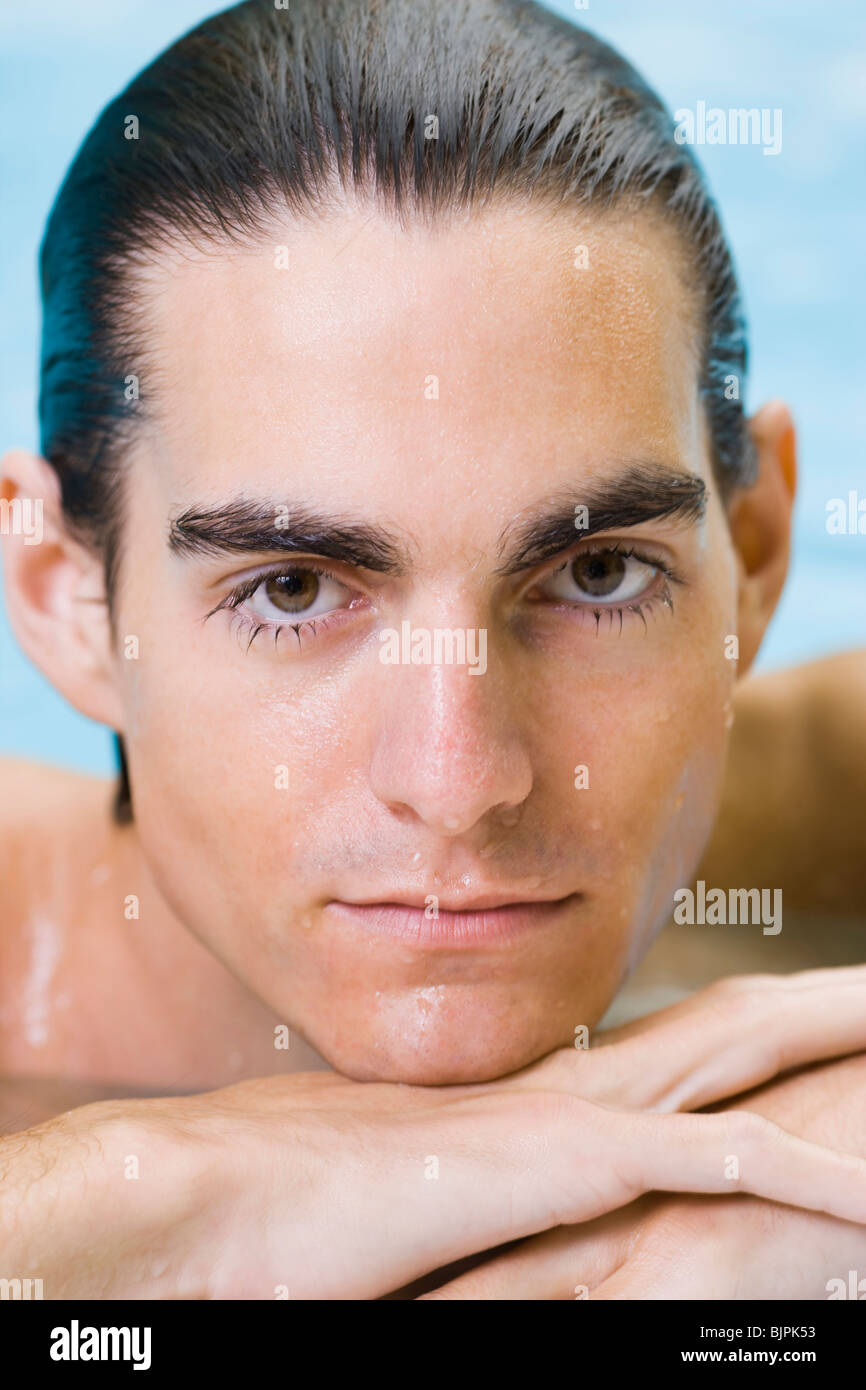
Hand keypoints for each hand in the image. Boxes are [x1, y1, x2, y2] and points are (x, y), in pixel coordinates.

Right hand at [4, 964, 865, 1298]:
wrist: (216, 1197)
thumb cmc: (303, 1213)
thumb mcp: (431, 1201)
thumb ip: (490, 1193)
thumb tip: (501, 1204)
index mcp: (554, 1097)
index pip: (688, 1049)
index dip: (763, 1031)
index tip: (821, 1027)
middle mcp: (579, 1084)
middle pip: (738, 1024)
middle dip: (824, 1004)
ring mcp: (577, 1114)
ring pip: (746, 1059)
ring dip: (835, 1039)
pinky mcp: (563, 1159)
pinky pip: (716, 1161)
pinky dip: (804, 1174)